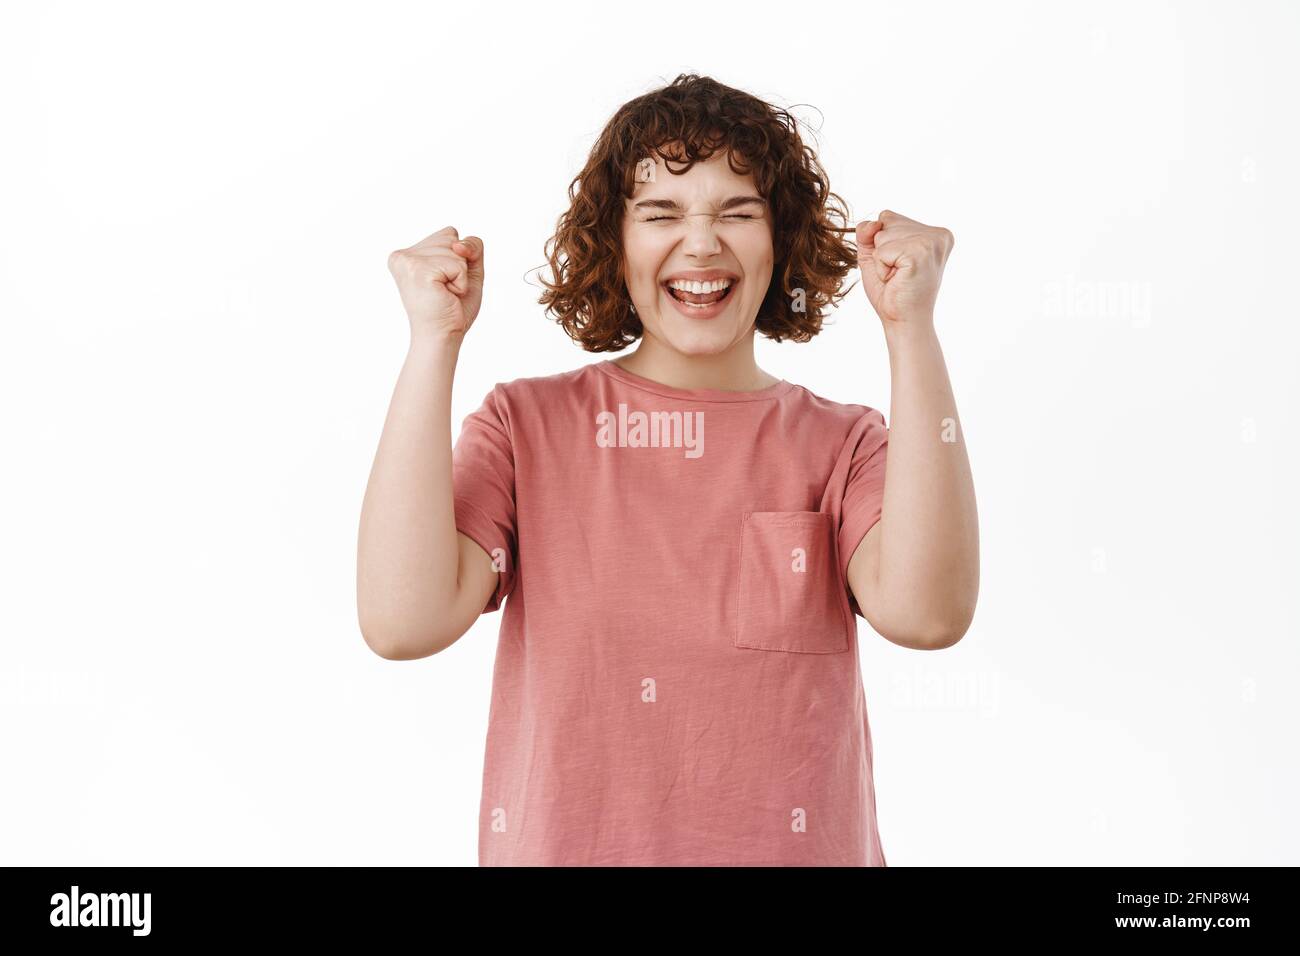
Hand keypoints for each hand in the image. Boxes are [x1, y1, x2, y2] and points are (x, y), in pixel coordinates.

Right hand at [387, 226, 484, 340]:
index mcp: (408, 254)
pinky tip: (445, 295)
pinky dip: (461, 283)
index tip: (442, 281)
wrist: (442, 336)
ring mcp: (408, 261)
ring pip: (456, 250)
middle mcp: (403, 255)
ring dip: (459, 276)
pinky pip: (458, 265)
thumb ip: (472, 246)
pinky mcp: (419, 270)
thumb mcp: (468, 269)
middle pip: (453, 239)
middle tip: (444, 290)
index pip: (449, 233)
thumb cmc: (452, 308)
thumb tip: (458, 243)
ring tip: (443, 293)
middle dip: (459, 266)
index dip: (458, 259)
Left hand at [856, 210, 953, 326]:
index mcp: (934, 232)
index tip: (899, 264)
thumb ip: (868, 232)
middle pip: (885, 222)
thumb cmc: (892, 291)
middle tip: (898, 273)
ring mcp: (931, 242)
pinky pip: (880, 251)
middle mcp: (938, 234)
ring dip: (881, 260)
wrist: (903, 321)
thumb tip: (873, 223)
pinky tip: (897, 279)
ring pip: (881, 235)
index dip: (883, 243)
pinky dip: (881, 268)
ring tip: (898, 276)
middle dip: (881, 250)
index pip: (888, 217)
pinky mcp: (920, 252)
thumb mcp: (875, 254)